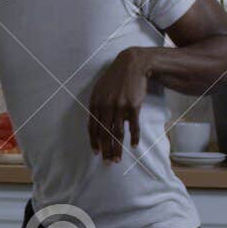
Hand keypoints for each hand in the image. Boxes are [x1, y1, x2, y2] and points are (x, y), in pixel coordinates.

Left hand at [88, 47, 151, 161]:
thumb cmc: (115, 78)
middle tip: (108, 163)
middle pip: (104, 133)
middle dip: (105, 150)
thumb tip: (98, 123)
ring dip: (117, 148)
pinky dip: (134, 137)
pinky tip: (134, 145)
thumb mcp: (100, 89)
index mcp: (95, 103)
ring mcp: (119, 107)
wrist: (132, 65)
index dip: (94, 141)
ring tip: (118, 159)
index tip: (96, 152)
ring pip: (117, 133)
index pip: (92, 128)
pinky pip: (133, 126)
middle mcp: (105, 106)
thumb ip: (98, 106)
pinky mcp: (133, 106)